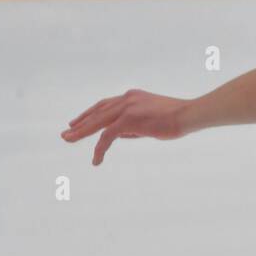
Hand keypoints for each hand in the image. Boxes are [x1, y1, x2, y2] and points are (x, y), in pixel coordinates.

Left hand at [60, 89, 189, 165]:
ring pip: (97, 122)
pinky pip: (107, 136)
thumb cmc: (177, 119)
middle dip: (81, 122)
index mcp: (132, 97)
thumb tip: (119, 134)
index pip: (106, 104)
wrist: (189, 114)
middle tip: (67, 132)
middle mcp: (127, 99)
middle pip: (97, 111)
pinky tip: (96, 159)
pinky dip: (100, 148)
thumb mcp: (152, 119)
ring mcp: (127, 108)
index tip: (79, 121)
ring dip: (81, 132)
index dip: (91, 113)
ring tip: (68, 140)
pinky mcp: (129, 120)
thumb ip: (134, 125)